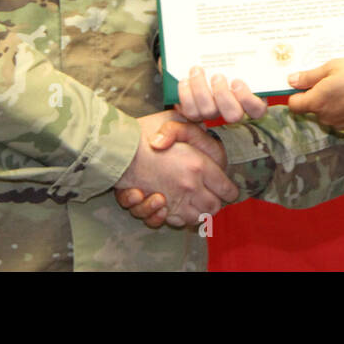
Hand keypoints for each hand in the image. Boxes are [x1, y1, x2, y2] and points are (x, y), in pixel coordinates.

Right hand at [113, 110, 235, 226]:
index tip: (225, 187)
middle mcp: (190, 186)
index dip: (229, 190)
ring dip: (194, 213)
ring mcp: (174, 200)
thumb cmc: (143, 131)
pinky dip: (173, 217)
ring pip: (195, 219)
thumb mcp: (173, 121)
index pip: (228, 189)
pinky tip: (167, 206)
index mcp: (200, 165)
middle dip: (213, 204)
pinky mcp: (156, 208)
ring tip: (188, 201)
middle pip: (214, 208)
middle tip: (207, 194)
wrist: (114, 147)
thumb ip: (192, 128)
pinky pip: (172, 222)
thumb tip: (205, 130)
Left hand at [179, 65, 267, 122]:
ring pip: (209, 112)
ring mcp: (215, 113)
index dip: (247, 99)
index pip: (257, 109)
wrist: (205, 67)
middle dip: (223, 95)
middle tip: (217, 76)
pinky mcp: (197, 113)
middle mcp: (234, 110)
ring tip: (197, 71)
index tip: (237, 81)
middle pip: (232, 115)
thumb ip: (248, 59)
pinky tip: (185, 80)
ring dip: (201, 90)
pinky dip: (186, 95)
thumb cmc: (228, 62)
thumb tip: (251, 47)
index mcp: (252, 100)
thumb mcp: (242, 60)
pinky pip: (191, 111)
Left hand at [286, 57, 343, 132]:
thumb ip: (310, 76)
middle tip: (334, 81)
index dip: (298, 94)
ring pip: (330, 114)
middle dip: (319, 96)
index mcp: (316, 102)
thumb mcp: (333, 67)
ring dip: (334, 104)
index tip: (307, 84)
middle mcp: (325, 117)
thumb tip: (291, 80)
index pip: (294, 105)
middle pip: (314, 108)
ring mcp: (340, 125)